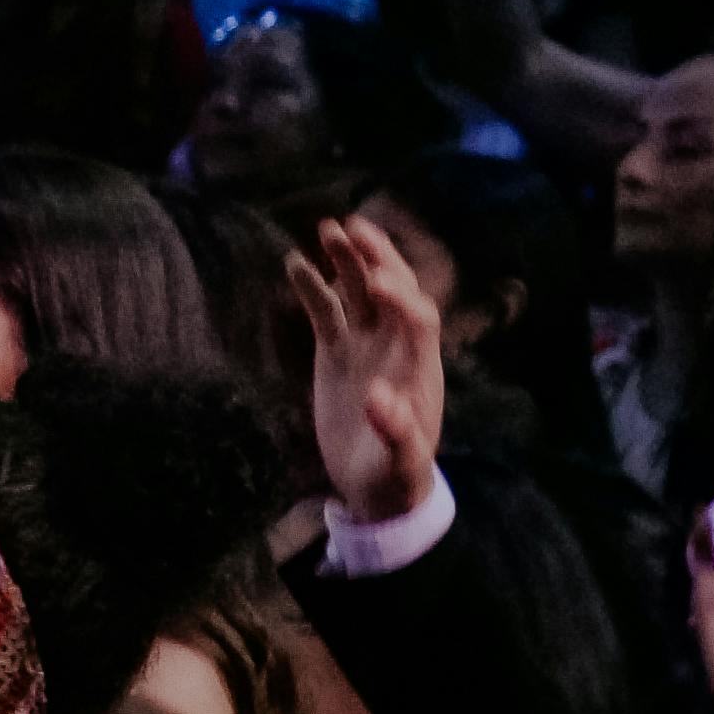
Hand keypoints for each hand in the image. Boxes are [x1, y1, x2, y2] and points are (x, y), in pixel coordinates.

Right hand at [283, 209, 453, 529]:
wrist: (376, 484)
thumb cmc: (395, 475)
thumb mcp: (401, 462)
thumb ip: (397, 433)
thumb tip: (381, 400)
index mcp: (419, 368)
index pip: (419, 318)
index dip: (402, 298)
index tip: (376, 284)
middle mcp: (396, 347)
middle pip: (395, 290)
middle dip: (379, 259)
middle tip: (355, 229)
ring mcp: (366, 346)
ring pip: (359, 292)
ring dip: (347, 260)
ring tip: (328, 229)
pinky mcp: (337, 353)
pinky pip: (326, 312)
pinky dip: (312, 288)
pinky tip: (295, 263)